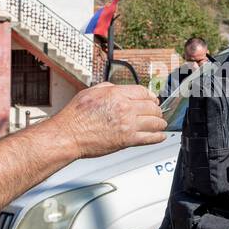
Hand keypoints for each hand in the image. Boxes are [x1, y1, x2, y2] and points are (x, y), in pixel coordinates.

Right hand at [52, 82, 166, 158]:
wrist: (68, 135)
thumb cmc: (75, 116)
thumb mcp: (90, 92)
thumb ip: (107, 88)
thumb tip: (118, 88)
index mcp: (116, 94)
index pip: (143, 92)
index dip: (151, 96)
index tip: (153, 99)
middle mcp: (125, 108)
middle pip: (152, 107)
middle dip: (156, 110)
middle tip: (157, 112)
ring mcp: (128, 124)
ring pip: (154, 122)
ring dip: (159, 123)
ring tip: (160, 124)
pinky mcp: (127, 140)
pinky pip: (150, 138)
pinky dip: (158, 137)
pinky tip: (160, 136)